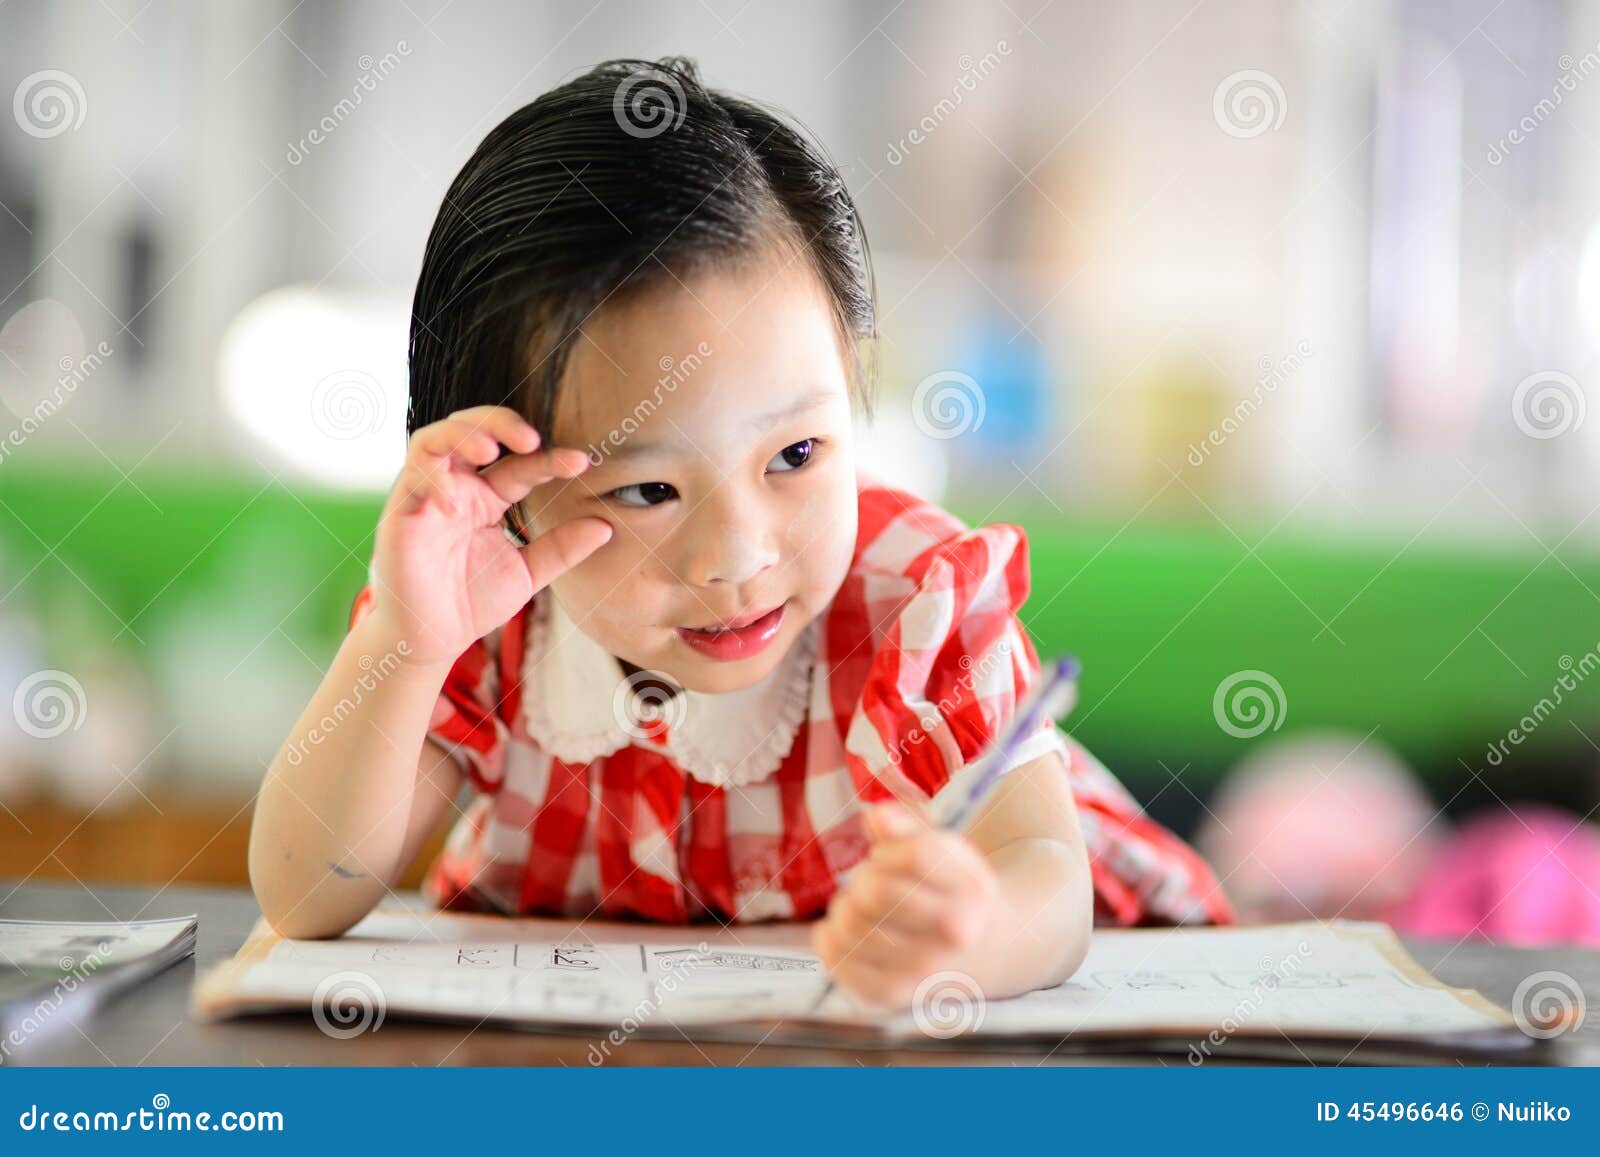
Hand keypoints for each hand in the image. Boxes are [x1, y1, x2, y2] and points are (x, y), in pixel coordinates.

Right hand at [371, 405, 610, 664]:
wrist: (432, 639)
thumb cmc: (472, 601)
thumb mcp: (528, 573)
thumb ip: (562, 548)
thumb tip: (607, 526)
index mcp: (487, 497)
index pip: (520, 464)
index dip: (549, 458)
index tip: (581, 462)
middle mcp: (457, 487)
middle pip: (472, 430)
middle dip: (500, 423)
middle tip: (532, 439)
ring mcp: (426, 495)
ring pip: (435, 439)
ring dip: (462, 435)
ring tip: (490, 450)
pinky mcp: (400, 513)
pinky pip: (412, 479)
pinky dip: (434, 482)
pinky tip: (456, 505)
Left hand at [811, 802, 999, 1007]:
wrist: (981, 948)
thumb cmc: (948, 886)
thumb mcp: (942, 846)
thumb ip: (907, 822)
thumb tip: (875, 818)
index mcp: (971, 887)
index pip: (916, 854)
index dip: (887, 848)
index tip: (886, 854)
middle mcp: (954, 933)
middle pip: (874, 891)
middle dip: (863, 878)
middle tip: (872, 884)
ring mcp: (923, 968)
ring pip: (848, 923)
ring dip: (843, 907)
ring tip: (861, 909)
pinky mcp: (891, 993)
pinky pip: (835, 958)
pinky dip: (827, 938)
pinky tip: (844, 931)